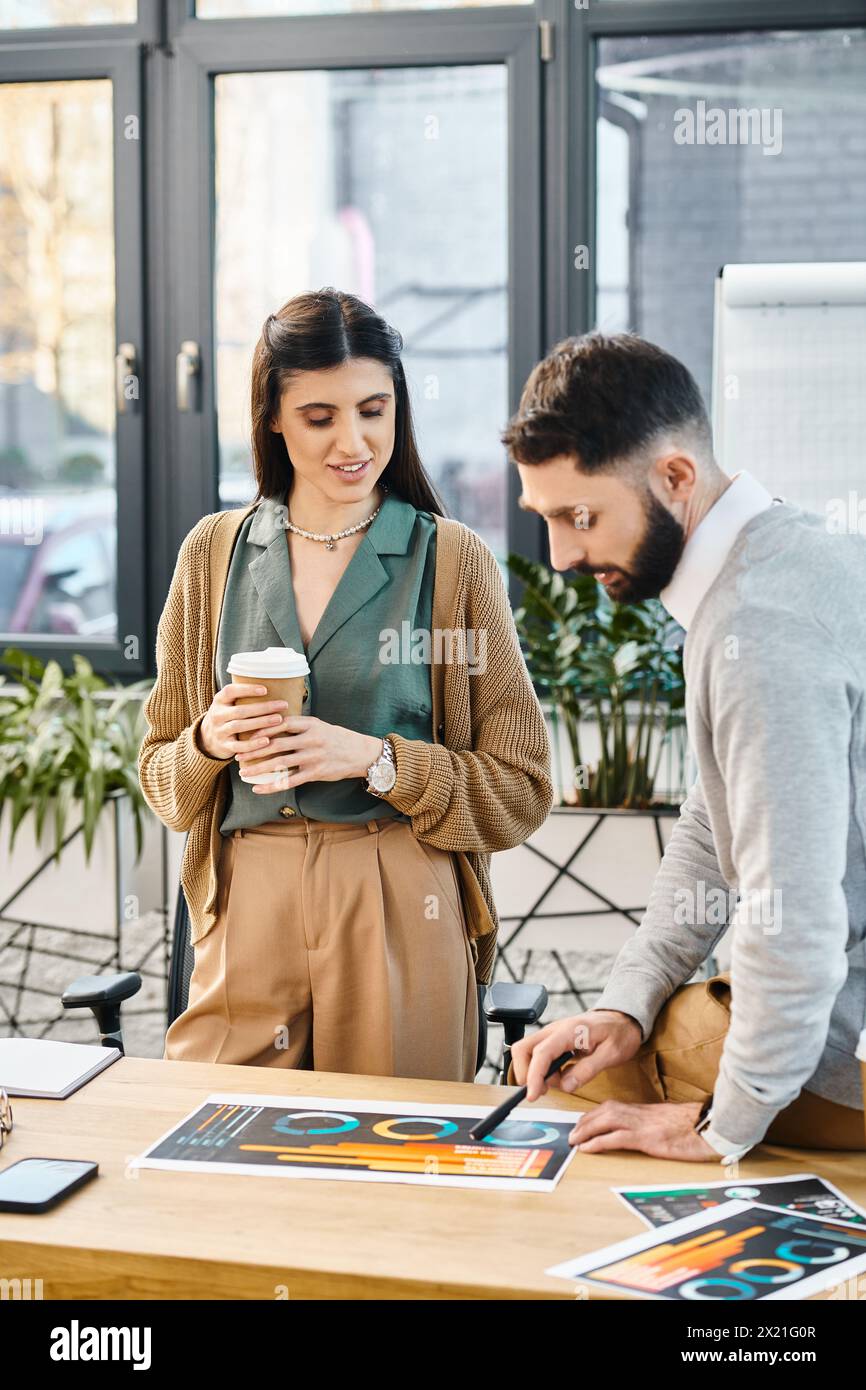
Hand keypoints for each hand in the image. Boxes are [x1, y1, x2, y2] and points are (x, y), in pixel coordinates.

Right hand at [198, 683, 288, 759]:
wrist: (208, 738)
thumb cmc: (227, 715)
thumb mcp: (228, 703)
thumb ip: (243, 696)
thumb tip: (273, 681)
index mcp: (219, 701)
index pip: (230, 691)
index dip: (247, 689)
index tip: (265, 689)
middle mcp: (217, 715)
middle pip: (240, 710)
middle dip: (263, 708)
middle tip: (283, 705)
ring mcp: (219, 731)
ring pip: (240, 726)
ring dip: (261, 723)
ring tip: (279, 719)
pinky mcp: (224, 746)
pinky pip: (239, 746)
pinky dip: (253, 744)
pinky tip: (267, 741)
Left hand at [234, 716, 383, 793]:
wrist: (361, 753)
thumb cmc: (337, 739)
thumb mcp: (319, 726)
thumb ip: (299, 725)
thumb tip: (273, 723)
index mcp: (310, 725)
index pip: (281, 724)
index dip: (262, 729)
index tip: (247, 735)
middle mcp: (311, 740)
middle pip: (276, 744)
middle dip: (254, 751)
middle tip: (239, 755)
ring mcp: (313, 757)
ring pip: (279, 763)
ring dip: (258, 768)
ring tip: (243, 772)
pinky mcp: (315, 773)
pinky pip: (289, 781)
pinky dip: (271, 786)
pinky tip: (258, 789)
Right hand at [510, 1009, 642, 1101]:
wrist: (622, 1018)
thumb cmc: (619, 1033)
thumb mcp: (612, 1054)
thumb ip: (588, 1070)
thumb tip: (566, 1086)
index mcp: (570, 1031)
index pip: (542, 1053)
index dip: (534, 1076)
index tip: (532, 1096)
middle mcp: (555, 1030)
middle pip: (523, 1048)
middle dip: (525, 1073)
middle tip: (542, 1090)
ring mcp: (552, 1034)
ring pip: (527, 1052)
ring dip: (535, 1073)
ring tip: (558, 1082)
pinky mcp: (553, 1040)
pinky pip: (537, 1055)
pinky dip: (542, 1070)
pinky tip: (560, 1076)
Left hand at [568, 1100, 718, 1160]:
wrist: (712, 1125)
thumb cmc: (695, 1126)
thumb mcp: (669, 1123)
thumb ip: (653, 1124)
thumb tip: (643, 1131)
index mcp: (644, 1110)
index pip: (612, 1108)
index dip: (593, 1116)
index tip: (581, 1123)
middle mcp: (640, 1113)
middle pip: (603, 1112)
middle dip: (584, 1122)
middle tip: (571, 1133)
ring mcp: (643, 1124)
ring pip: (605, 1121)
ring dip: (585, 1130)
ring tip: (573, 1140)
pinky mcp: (648, 1137)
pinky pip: (616, 1138)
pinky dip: (598, 1141)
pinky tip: (587, 1148)